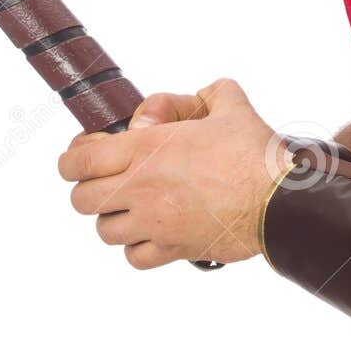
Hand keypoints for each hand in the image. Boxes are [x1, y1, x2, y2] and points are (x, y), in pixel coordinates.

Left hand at [57, 79, 284, 268]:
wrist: (278, 202)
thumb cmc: (255, 156)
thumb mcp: (232, 107)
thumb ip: (209, 93)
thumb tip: (199, 96)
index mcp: (146, 148)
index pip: (78, 161)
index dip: (72, 160)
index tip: (82, 158)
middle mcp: (141, 187)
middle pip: (82, 199)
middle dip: (90, 189)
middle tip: (110, 183)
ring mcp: (154, 222)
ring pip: (104, 231)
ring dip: (114, 219)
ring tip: (133, 209)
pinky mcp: (173, 248)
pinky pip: (134, 257)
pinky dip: (137, 248)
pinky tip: (153, 234)